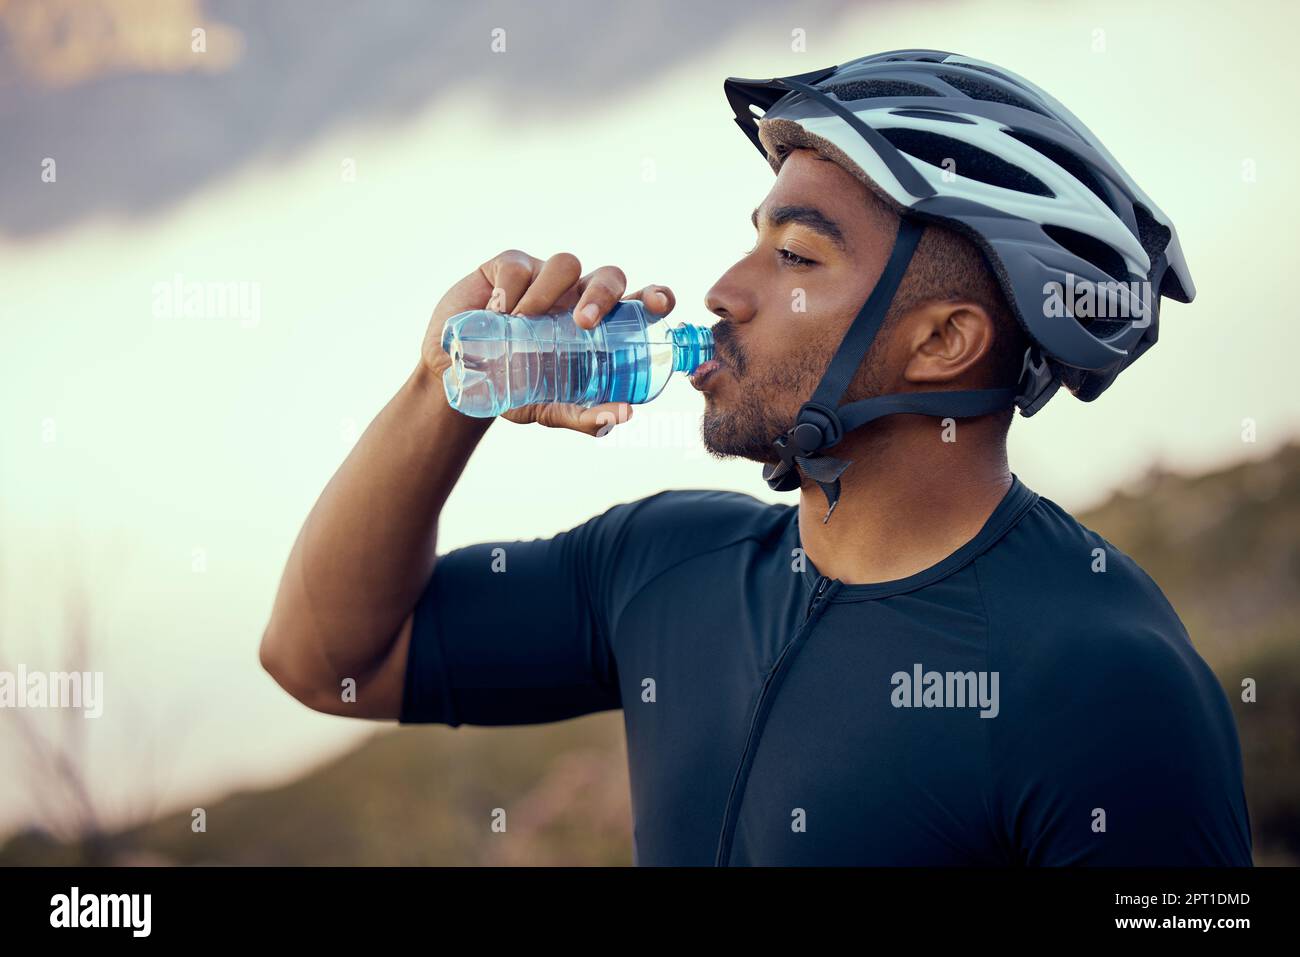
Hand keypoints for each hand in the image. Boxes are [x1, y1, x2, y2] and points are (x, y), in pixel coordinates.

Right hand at [422, 249, 675, 435]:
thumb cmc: (514, 389)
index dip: (656, 296)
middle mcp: (578, 296)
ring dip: (550, 292)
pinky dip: (512, 288)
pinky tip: (498, 312)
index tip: (657, 306)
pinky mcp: (507, 266)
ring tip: (523, 322)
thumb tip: (623, 417)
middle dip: (602, 294)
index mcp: (600, 326)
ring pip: (566, 263)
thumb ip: (586, 416)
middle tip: (583, 324)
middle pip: (609, 276)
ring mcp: (544, 277)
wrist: (457, 380)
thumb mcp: (550, 409)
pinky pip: (520, 266)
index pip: (639, 302)